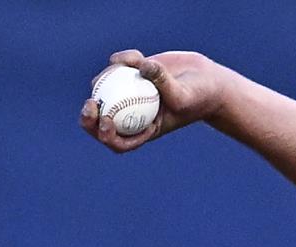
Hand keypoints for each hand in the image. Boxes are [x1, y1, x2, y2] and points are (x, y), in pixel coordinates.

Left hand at [79, 50, 231, 152]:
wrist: (206, 80)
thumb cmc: (199, 95)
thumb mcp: (185, 94)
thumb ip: (164, 82)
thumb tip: (143, 66)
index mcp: (144, 130)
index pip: (119, 141)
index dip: (105, 135)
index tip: (106, 121)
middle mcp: (132, 114)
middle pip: (101, 121)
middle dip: (89, 117)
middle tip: (90, 104)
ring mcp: (129, 93)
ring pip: (105, 89)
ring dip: (107, 78)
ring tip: (123, 66)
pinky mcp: (132, 73)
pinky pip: (117, 66)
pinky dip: (125, 59)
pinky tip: (137, 56)